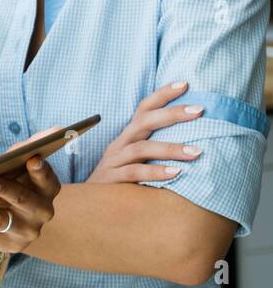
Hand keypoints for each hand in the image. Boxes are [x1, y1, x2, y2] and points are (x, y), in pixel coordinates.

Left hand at [0, 153, 59, 253]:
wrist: (4, 216)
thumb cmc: (12, 180)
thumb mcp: (17, 164)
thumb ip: (29, 147)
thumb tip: (56, 129)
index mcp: (48, 190)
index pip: (48, 179)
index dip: (41, 170)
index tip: (32, 158)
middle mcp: (42, 213)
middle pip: (23, 201)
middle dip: (6, 190)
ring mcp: (25, 231)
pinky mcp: (7, 244)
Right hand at [87, 81, 202, 182]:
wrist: (87, 204)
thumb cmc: (120, 182)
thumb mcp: (136, 161)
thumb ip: (157, 150)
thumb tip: (198, 143)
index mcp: (127, 137)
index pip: (144, 110)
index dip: (162, 95)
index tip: (185, 84)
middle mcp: (119, 145)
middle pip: (144, 122)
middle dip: (172, 114)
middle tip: (199, 110)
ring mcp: (113, 162)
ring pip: (141, 148)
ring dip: (170, 148)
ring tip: (196, 152)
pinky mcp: (111, 180)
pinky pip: (133, 173)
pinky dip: (155, 171)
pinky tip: (176, 173)